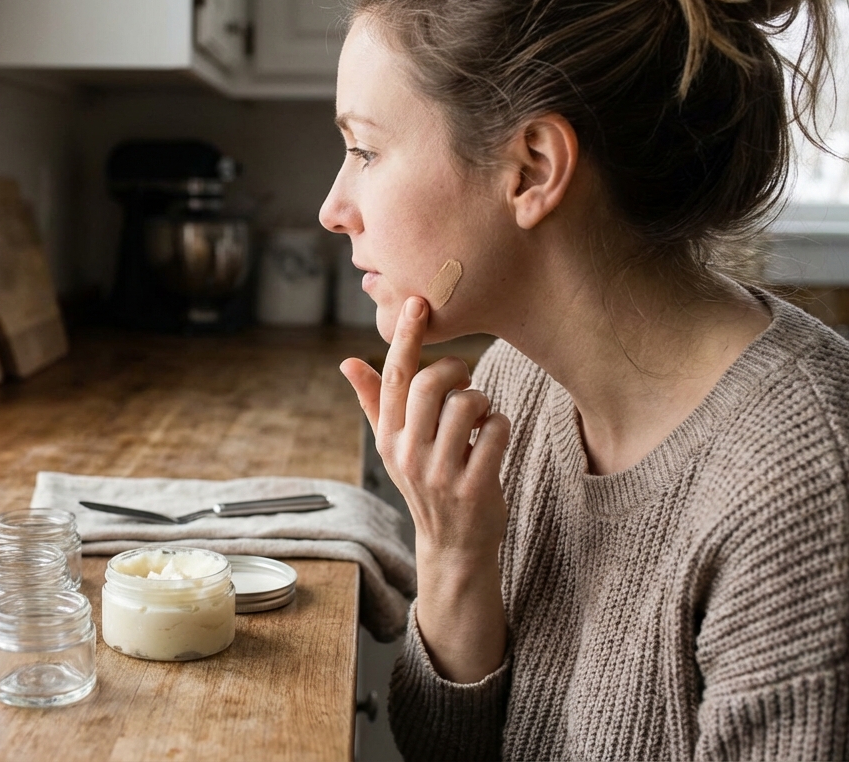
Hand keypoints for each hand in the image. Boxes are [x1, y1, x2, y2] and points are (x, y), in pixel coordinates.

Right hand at [341, 296, 510, 682]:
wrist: (453, 546)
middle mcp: (409, 454)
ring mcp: (440, 473)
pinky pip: (497, 431)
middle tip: (466, 378)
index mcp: (389, 438)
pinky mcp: (474, 488)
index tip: (418, 302)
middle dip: (456, 370)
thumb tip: (346, 361)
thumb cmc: (427, 484)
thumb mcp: (396, 447)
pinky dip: (502, 425)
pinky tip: (495, 438)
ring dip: (483, 401)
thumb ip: (374, 402)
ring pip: (467, 404)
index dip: (408, 338)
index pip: (394, 377)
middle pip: (430, 384)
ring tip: (481, 417)